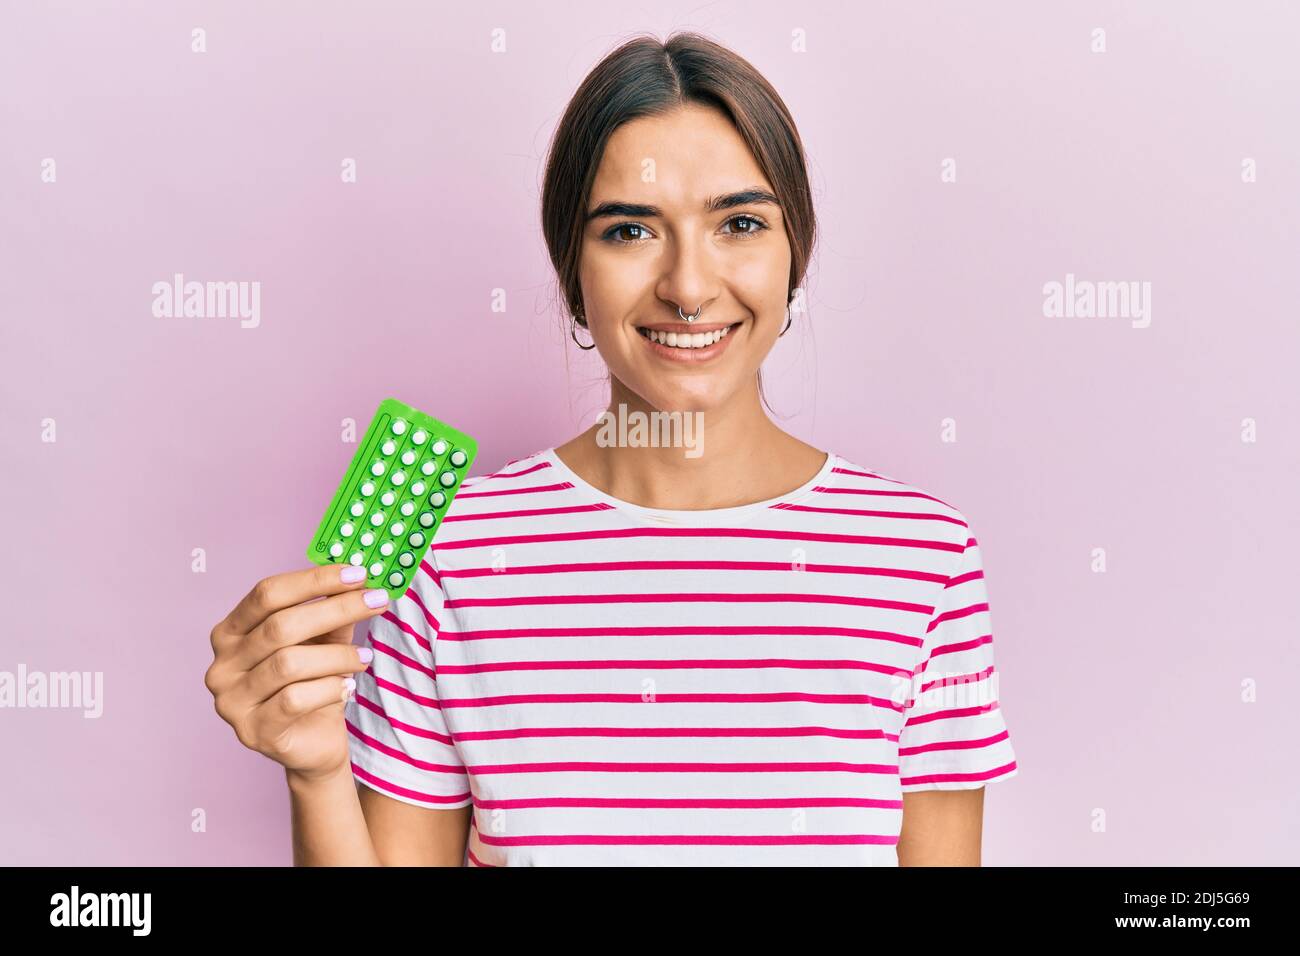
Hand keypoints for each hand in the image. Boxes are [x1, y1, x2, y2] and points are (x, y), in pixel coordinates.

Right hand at [205, 564, 389, 780]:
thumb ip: (332, 610)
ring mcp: (232, 701)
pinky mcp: (253, 731)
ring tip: (365, 658)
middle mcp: (223, 664)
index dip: (314, 580)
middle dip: (336, 609)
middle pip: (280, 626)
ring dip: (337, 656)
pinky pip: (295, 700)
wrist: (315, 743)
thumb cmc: (314, 683)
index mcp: (231, 632)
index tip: (357, 573)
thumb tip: (359, 577)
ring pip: (288, 664)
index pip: (267, 593)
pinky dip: (329, 688)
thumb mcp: (323, 640)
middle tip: (377, 602)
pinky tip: (347, 687)